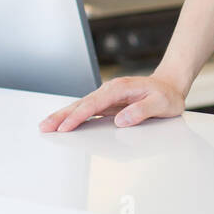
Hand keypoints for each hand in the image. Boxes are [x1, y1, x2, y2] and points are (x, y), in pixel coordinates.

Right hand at [38, 73, 186, 132]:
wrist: (169, 86)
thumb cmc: (166, 95)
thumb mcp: (161, 103)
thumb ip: (142, 110)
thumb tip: (121, 119)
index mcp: (120, 88)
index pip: (94, 104)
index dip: (78, 116)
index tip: (65, 127)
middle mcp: (110, 91)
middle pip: (81, 104)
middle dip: (62, 115)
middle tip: (44, 127)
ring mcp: (107, 97)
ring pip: (80, 106)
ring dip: (63, 116)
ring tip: (46, 126)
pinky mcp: (106, 104)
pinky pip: (86, 110)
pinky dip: (72, 117)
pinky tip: (62, 124)